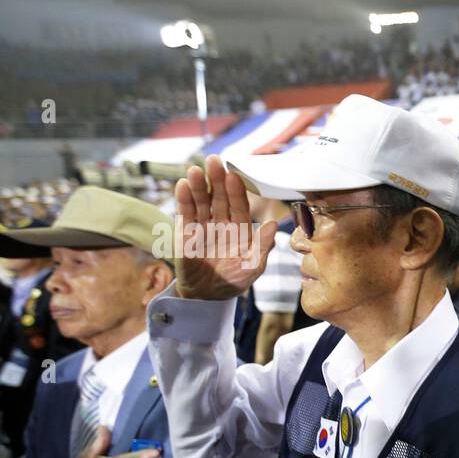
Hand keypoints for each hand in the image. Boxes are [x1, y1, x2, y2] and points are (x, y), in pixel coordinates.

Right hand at [174, 155, 277, 301]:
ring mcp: (202, 225)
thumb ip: (262, 246)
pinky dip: (184, 199)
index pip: (239, 205)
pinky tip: (183, 185)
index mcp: (240, 228)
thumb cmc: (234, 281)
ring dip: (198, 186)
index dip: (236, 191)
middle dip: (216, 180)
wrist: (208, 296)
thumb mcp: (252, 266)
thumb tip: (275, 225)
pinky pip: (185, 213)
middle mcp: (221, 222)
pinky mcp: (185, 232)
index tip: (234, 176)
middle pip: (219, 197)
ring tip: (195, 170)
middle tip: (214, 161)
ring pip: (201, 201)